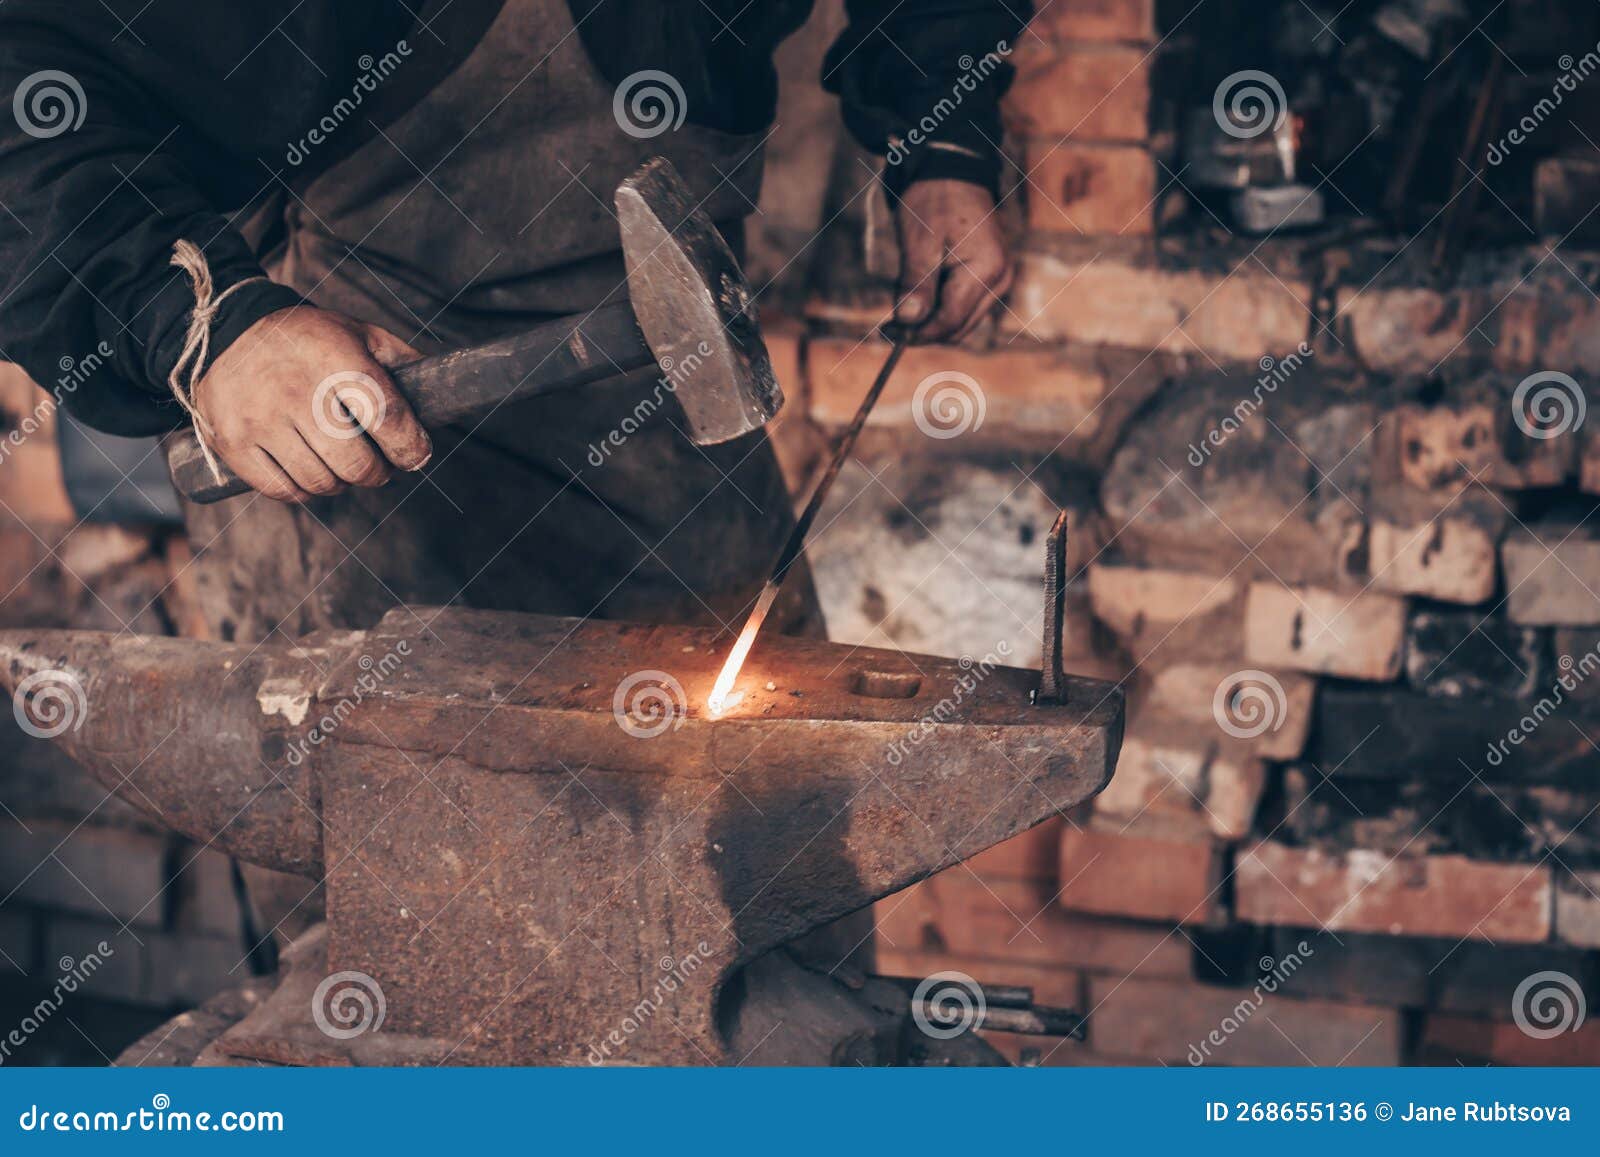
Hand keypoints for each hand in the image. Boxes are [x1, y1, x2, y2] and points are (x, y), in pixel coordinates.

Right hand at [194, 306, 431, 502]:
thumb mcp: (357, 332)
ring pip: (321, 483)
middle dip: (377, 472)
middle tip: (379, 465)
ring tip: (342, 464)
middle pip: (355, 463)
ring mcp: (260, 418)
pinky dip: (305, 490)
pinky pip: (283, 490)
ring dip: (341, 483)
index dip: (410, 447)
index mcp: (334, 359)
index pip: (386, 416)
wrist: (225, 330)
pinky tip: (309, 470)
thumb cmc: (306, 338)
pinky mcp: (233, 442)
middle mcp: (296, 390)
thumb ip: (401, 361)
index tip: (417, 455)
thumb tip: (445, 393)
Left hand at [893, 180, 1012, 343]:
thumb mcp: (919, 241)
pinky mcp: (990, 278)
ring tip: (903, 304)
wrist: (952, 172)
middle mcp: (1000, 280)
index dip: (918, 334)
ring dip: (931, 321)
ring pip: (962, 321)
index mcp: (986, 269)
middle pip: (958, 327)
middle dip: (924, 330)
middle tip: (889, 326)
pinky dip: (940, 308)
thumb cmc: (935, 200)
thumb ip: (916, 284)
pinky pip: (964, 307)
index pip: (950, 321)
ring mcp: (999, 280)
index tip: (887, 334)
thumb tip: (908, 322)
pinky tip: (920, 294)